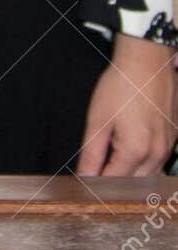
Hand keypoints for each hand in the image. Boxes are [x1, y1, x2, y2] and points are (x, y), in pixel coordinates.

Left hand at [79, 33, 177, 176]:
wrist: (148, 61)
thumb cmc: (121, 86)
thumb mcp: (98, 121)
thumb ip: (91, 153)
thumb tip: (84, 177)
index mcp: (136, 150)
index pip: (113, 183)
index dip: (95, 188)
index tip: (82, 188)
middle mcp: (157, 152)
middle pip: (133, 184)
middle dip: (113, 185)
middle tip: (94, 179)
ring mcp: (169, 145)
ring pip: (149, 175)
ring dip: (130, 177)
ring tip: (110, 168)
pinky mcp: (174, 136)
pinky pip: (159, 161)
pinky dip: (144, 165)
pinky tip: (129, 156)